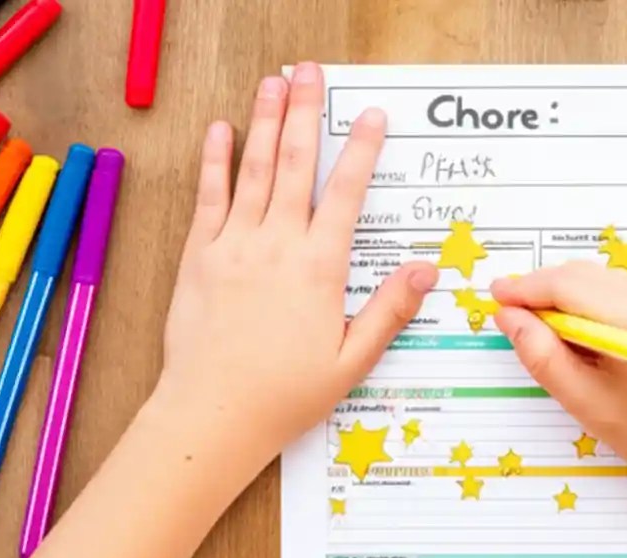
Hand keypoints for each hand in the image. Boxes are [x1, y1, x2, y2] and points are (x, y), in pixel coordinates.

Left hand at [154, 63, 436, 457]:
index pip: (345, 194)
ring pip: (254, 170)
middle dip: (306, 113)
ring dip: (265, 121)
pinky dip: (215, 160)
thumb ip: (388, 310)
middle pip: (295, 165)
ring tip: (274, 82)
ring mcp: (233, 246)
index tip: (373, 117)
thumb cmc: (284, 394)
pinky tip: (222, 130)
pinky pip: (210, 197)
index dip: (362, 151)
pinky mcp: (199, 256)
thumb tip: (426, 268)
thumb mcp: (352, 360)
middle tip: (311, 73)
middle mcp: (276, 246)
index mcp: (318, 269)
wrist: (211, 415)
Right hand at [491, 262, 626, 488]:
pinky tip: (586, 340)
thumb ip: (542, 355)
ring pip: (598, 281)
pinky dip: (591, 305)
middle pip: (582, 276)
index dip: (525, 288)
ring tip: (551, 340)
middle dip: (543, 292)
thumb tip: (509, 316)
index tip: (495, 297)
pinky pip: (618, 291)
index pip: (566, 284)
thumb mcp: (586, 402)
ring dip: (567, 299)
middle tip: (512, 320)